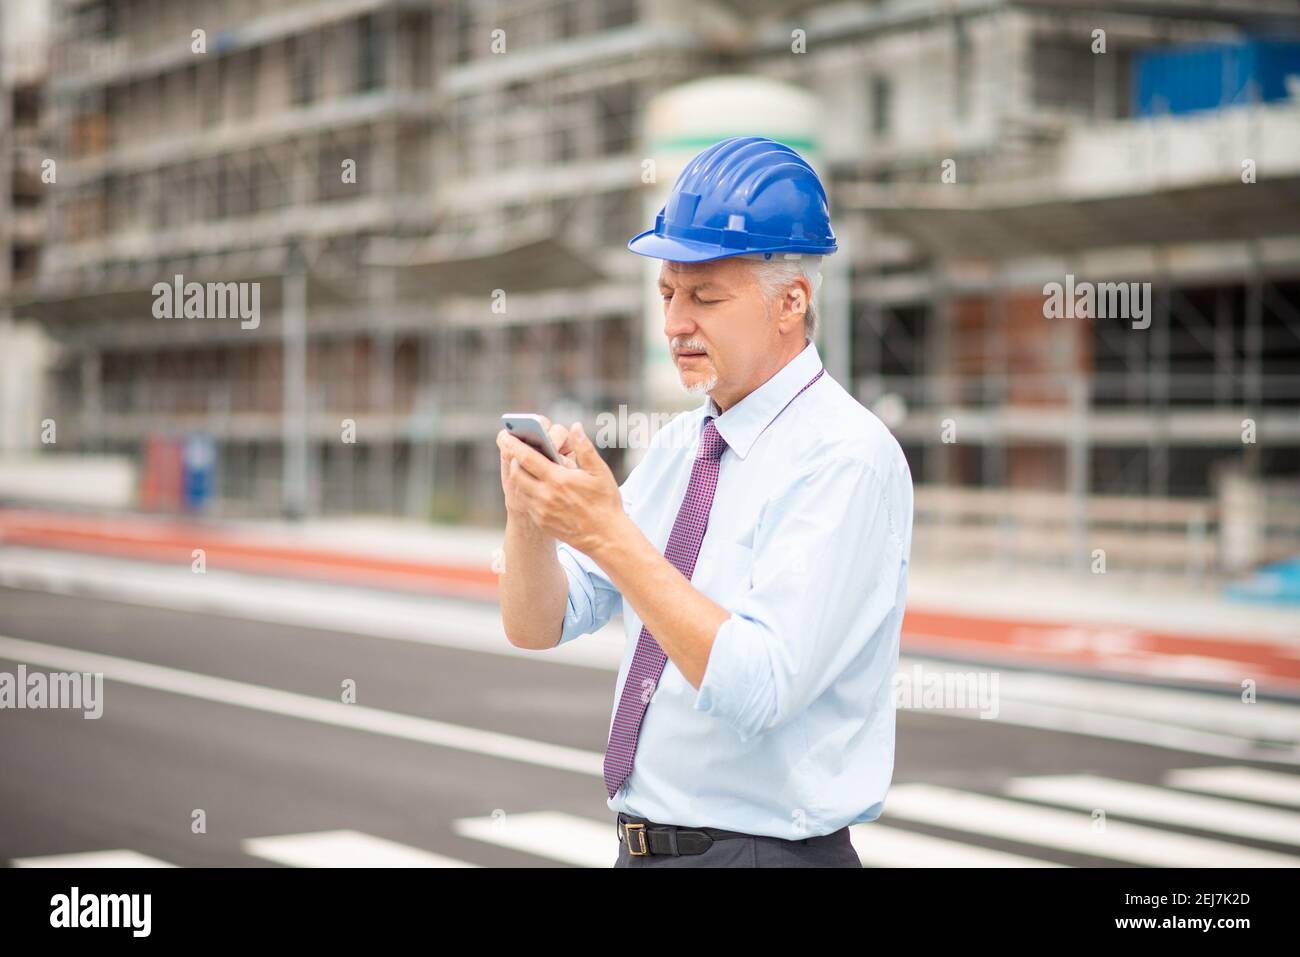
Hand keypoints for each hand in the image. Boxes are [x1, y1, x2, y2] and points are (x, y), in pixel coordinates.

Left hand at [499, 421, 624, 553]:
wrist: (605, 537)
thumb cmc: (605, 502)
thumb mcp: (600, 472)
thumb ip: (585, 448)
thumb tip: (575, 427)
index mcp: (558, 479)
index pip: (528, 458)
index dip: (515, 446)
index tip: (507, 436)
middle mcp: (546, 496)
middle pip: (517, 474)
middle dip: (514, 460)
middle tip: (517, 452)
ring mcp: (542, 511)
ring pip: (520, 489)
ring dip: (519, 477)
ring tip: (525, 468)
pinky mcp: (542, 522)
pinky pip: (527, 503)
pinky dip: (527, 492)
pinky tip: (536, 487)